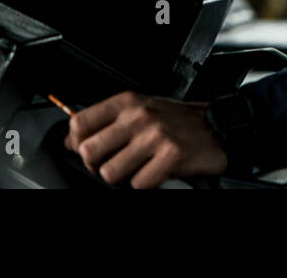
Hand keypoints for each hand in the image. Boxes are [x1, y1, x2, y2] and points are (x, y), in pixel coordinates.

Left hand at [62, 91, 227, 187]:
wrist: (215, 127)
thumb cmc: (174, 120)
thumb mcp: (138, 110)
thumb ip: (106, 122)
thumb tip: (72, 140)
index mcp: (126, 102)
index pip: (80, 123)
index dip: (77, 142)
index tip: (85, 149)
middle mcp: (138, 116)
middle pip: (89, 152)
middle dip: (95, 165)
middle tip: (110, 164)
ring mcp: (154, 136)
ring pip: (110, 173)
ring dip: (121, 177)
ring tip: (135, 168)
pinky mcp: (170, 156)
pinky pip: (138, 184)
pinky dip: (144, 183)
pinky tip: (153, 172)